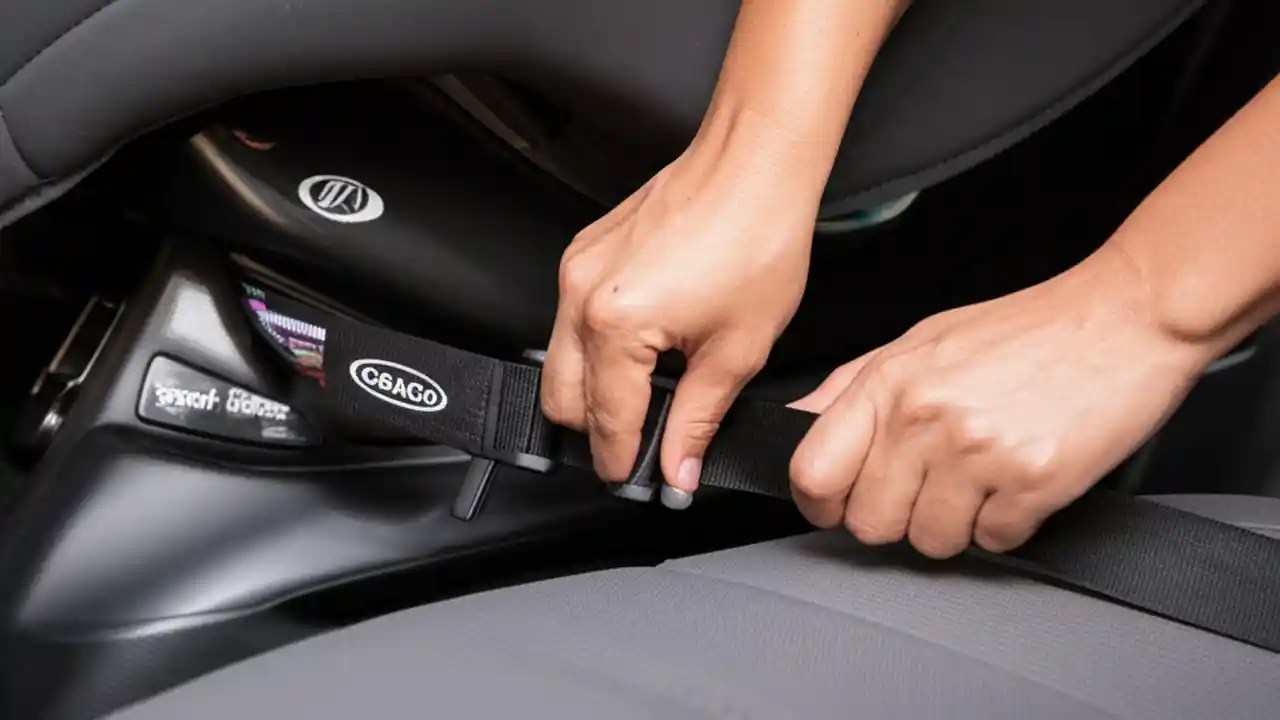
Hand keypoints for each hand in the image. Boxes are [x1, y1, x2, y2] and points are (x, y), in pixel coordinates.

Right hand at [541, 114, 824, 491]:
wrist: (754, 163)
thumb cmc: (756, 237)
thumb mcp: (738, 349)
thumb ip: (697, 420)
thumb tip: (679, 467)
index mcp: (615, 325)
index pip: (606, 421)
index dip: (624, 462)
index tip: (640, 480)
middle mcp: (581, 296)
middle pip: (561, 399)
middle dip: (597, 432)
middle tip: (641, 448)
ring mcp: (576, 269)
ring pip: (560, 361)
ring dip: (596, 390)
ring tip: (650, 398)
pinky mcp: (584, 252)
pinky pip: (572, 321)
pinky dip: (597, 348)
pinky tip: (645, 351)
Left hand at [789, 245, 1215, 557]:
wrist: (1126, 316)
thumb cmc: (1027, 329)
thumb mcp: (922, 340)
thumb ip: (853, 388)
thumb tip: (798, 426)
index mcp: (888, 381)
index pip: (812, 472)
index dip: (821, 501)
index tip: (839, 503)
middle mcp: (923, 418)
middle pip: (869, 523)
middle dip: (896, 516)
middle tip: (930, 485)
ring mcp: (976, 453)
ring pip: (930, 542)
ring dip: (956, 522)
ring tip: (984, 474)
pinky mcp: (1031, 482)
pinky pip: (993, 541)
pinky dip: (1007, 521)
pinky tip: (1020, 478)